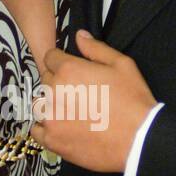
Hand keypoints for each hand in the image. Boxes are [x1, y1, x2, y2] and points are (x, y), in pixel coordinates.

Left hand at [30, 29, 156, 171]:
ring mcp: (50, 117)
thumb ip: (95, 48)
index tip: (71, 70)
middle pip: (45, 80)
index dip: (61, 61)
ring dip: (50, 104)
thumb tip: (79, 35)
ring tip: (70, 111)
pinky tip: (60, 127)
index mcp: (68, 70)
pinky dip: (45, 128)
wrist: (138, 140)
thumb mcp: (121, 65)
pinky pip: (36, 130)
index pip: (50, 57)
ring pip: (39, 104)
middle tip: (77, 92)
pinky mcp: (52, 140)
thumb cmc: (132, 101)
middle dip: (57, 82)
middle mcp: (54, 92)